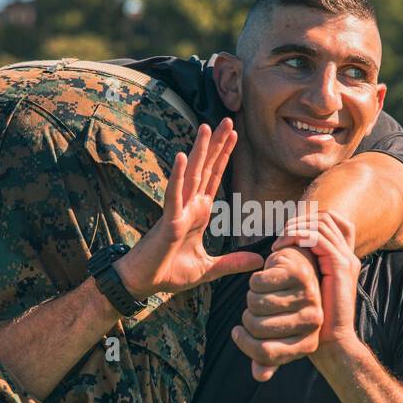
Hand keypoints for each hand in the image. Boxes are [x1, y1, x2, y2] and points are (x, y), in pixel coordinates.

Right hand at [114, 119, 263, 300]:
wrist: (144, 283)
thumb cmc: (169, 272)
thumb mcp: (208, 269)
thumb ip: (233, 263)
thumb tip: (258, 261)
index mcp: (198, 213)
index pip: (214, 178)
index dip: (224, 157)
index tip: (235, 136)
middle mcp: (188, 206)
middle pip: (205, 169)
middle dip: (217, 145)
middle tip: (229, 120)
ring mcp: (177, 211)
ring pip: (190, 175)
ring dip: (199, 151)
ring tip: (207, 127)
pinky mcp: (168, 221)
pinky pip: (173, 195)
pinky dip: (177, 176)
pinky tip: (182, 157)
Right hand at [231, 246, 322, 381]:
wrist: (300, 270)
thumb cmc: (285, 306)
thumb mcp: (278, 334)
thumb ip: (267, 356)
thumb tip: (259, 375)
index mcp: (308, 343)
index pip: (265, 354)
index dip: (245, 343)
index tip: (239, 331)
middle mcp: (312, 322)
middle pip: (257, 328)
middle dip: (247, 316)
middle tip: (255, 308)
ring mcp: (309, 297)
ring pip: (256, 303)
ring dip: (251, 296)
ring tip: (264, 292)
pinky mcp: (299, 274)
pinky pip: (258, 283)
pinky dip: (254, 280)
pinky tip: (267, 277)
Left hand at [272, 211, 361, 360]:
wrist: (334, 341)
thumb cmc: (316, 318)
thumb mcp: (309, 288)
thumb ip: (304, 271)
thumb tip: (283, 256)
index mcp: (344, 259)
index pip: (333, 221)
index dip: (309, 219)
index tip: (287, 233)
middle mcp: (349, 255)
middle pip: (327, 217)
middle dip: (299, 221)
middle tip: (280, 236)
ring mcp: (347, 259)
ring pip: (321, 224)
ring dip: (295, 228)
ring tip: (278, 244)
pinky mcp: (341, 266)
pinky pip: (318, 239)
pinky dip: (298, 237)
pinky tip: (282, 249)